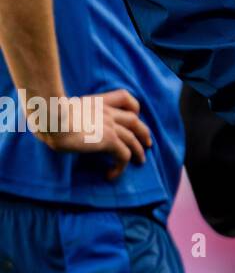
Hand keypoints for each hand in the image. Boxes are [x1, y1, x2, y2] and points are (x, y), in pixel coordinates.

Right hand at [30, 88, 152, 180]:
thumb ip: (67, 113)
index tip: (135, 116)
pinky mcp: (109, 140)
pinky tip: (112, 175)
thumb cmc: (49, 114)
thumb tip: (54, 122)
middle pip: (135, 120)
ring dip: (138, 152)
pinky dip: (121, 166)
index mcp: (98, 102)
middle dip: (143, 132)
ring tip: (140, 162)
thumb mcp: (61, 108)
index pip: (124, 98)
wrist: (52, 117)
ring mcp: (111, 126)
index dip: (133, 107)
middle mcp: (108, 113)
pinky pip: (124, 155)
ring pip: (133, 139)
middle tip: (148, 143)